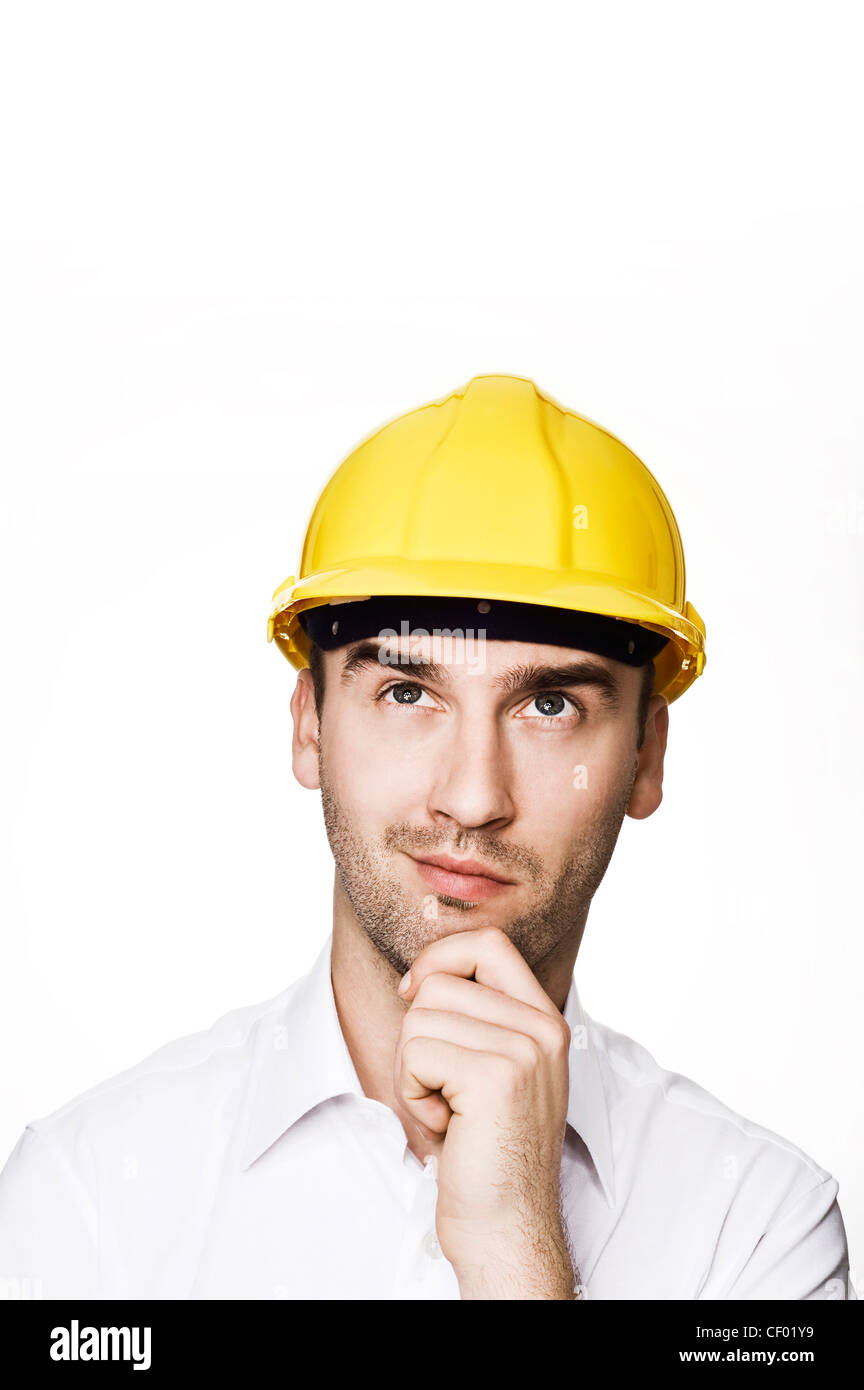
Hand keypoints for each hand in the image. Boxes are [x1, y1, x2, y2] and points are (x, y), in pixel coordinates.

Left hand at [394, 925, 576, 1298]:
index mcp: (545, 1019)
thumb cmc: (485, 1151)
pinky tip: (446, 1125)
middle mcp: (543, 1028)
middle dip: (418, 1033)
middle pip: (440, 981)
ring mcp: (525, 1050)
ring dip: (413, 1070)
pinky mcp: (497, 1077)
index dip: (439, 958)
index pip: (487, 943)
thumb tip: (421, 972)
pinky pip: (416, 1052)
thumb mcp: (492, 1068)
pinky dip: (412, 1093)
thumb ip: (476, 1017)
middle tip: (443, 1085)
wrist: (506, 1225)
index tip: (415, 995)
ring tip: (448, 1109)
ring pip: (421, 1017)